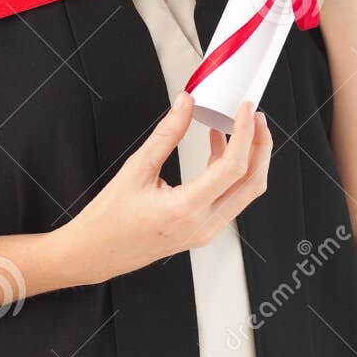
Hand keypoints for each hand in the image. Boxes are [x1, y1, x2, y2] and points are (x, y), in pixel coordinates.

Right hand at [64, 92, 270, 285]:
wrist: (96, 253)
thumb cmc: (109, 219)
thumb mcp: (136, 169)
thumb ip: (166, 134)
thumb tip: (185, 103)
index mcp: (186, 209)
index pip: (233, 168)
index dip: (245, 133)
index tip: (246, 109)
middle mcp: (203, 225)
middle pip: (252, 182)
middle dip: (260, 145)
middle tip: (254, 115)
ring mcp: (206, 232)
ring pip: (246, 193)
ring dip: (249, 159)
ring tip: (238, 126)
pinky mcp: (203, 231)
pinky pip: (230, 199)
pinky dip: (232, 172)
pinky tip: (217, 147)